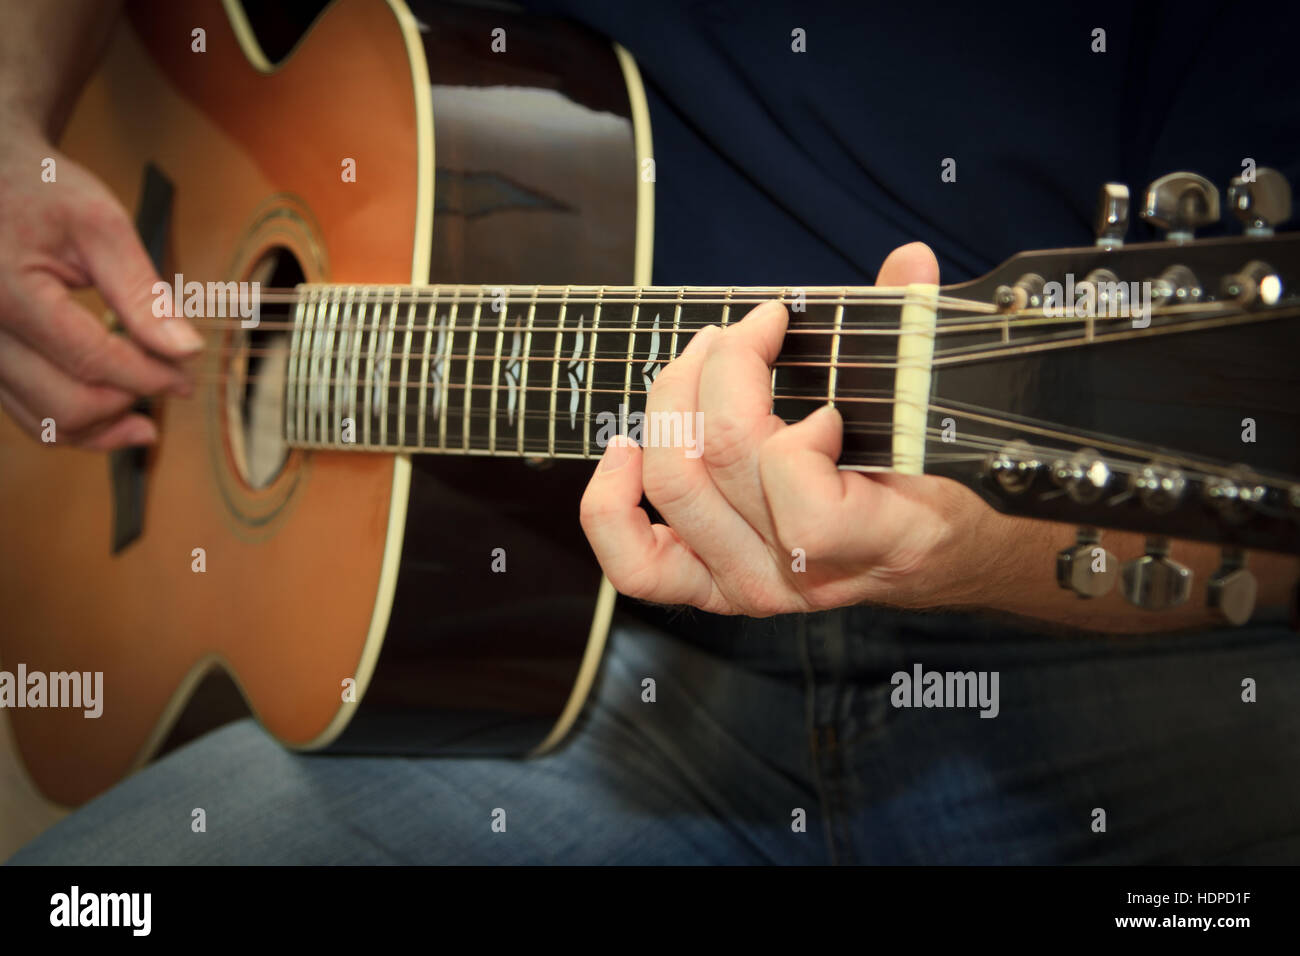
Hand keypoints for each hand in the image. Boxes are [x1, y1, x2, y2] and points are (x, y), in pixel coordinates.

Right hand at [0, 131, 199, 449]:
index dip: (150, 377)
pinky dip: (76, 420)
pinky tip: (114, 409)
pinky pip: (29, 413)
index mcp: (7, 294)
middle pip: (66, 406)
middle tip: (170, 384)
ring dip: (104, 427)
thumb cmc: (40, 190)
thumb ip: (142, 292)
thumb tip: (186, 350)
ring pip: (46, 423)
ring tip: (146, 416)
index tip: (187, 378)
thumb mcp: (101, 226)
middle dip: (128, 403)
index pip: (92, 361)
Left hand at [579, 242, 987, 615]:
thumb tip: (910, 260)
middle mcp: (802, 575)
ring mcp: (749, 586)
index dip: (802, 443)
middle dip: (727, 368)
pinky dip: (610, 506)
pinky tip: (625, 450)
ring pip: (672, 483)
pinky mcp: (710, 587)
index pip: (809, 511)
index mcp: (876, 541)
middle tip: (752, 328)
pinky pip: (635, 563)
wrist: (935, 558)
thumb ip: (919, 335)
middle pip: (723, 461)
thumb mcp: (942, 417)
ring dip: (673, 399)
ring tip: (701, 357)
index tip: (830, 408)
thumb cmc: (939, 487)